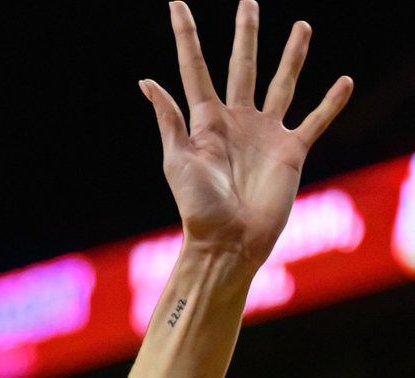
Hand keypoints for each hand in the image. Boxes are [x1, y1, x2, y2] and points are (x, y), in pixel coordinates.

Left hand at [142, 1, 351, 266]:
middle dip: (246, 34)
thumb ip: (170, 120)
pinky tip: (344, 81)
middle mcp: (237, 121)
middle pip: (244, 65)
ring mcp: (266, 134)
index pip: (196, 68)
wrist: (227, 242)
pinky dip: (332, 102)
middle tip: (248, 2)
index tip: (176, 4)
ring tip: (301, 26)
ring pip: (283, 82)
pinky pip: (316, 119)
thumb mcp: (178, 161)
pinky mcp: (292, 150)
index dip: (186, 36)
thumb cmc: (197, 207)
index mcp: (206, 120)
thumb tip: (146, 81)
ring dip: (293, 55)